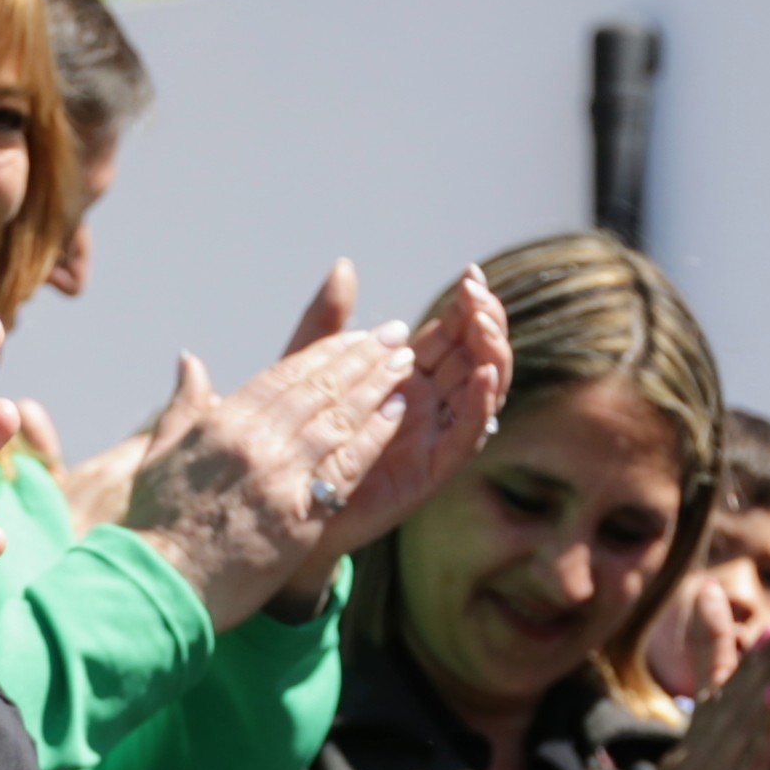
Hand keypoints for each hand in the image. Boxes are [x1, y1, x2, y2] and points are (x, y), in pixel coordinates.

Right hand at [109, 323, 418, 630]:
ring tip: (406, 361)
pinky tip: (398, 411)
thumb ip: (184, 405)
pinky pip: (348, 466)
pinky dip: (375, 434)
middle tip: (395, 334)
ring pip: (339, 418)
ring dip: (377, 385)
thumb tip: (189, 361)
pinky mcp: (299, 515)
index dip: (327, 351)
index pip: (285, 374)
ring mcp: (278, 477)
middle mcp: (253, 441)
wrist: (160, 586)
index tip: (356, 336)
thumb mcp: (160, 454)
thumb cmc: (156, 526)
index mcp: (222, 423)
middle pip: (319, 387)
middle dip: (362, 356)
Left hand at [269, 263, 510, 609]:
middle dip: (485, 324)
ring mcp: (433, 436)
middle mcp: (428, 405)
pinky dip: (480, 406)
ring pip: (482, 392)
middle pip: (475, 358)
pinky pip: (466, 437)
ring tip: (483, 327)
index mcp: (406, 376)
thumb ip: (327, 322)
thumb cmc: (292, 438)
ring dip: (491, 357)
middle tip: (478, 296)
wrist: (278, 503)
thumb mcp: (306, 369)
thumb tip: (343, 266)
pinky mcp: (430, 471)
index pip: (452, 334)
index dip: (467, 307)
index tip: (469, 276)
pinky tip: (481, 376)